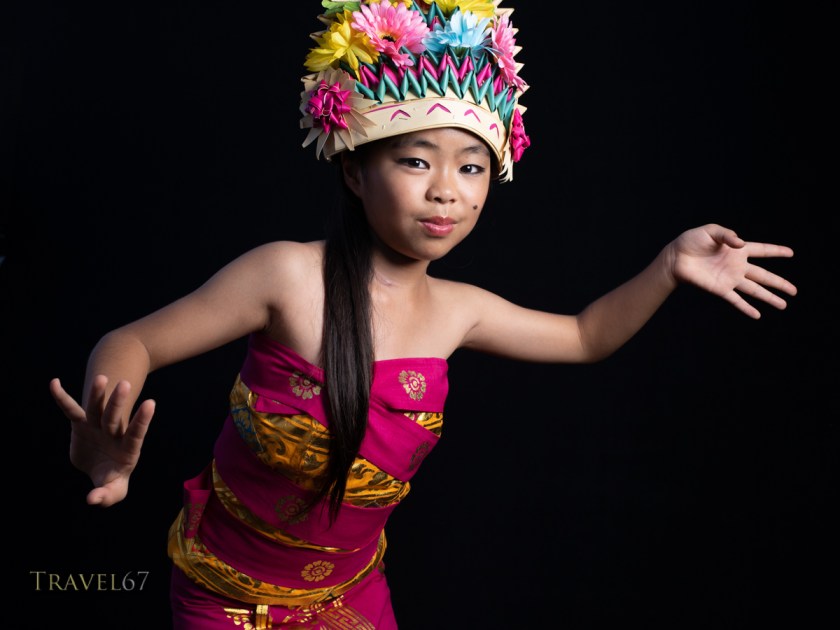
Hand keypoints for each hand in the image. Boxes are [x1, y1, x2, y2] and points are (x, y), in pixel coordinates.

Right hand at [50, 376, 154, 506]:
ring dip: (98, 394)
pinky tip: (54, 383)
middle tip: (125, 384)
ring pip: (97, 408)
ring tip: (101, 377)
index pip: (136, 434)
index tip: (150, 403)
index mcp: (127, 450)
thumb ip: (106, 495)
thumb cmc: (111, 481)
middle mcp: (114, 434)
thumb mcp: (112, 492)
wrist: (99, 470)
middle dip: (118, 402)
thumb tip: (92, 499)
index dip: (142, 420)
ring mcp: (97, 427)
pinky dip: (62, 398)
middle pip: (115, 417)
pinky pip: (71, 410)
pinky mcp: (80, 425)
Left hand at [668, 223, 796, 318]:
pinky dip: (746, 308)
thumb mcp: (710, 231)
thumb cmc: (691, 241)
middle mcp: (737, 266)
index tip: (791, 253)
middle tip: (795, 291)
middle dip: (780, 283)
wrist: (675, 257)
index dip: (776, 251)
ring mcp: (730, 279)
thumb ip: (727, 235)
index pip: (761, 250)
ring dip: (769, 298)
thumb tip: (741, 244)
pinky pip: (736, 300)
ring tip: (784, 305)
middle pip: (764, 275)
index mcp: (737, 250)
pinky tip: (758, 315)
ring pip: (755, 290)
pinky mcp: (720, 289)